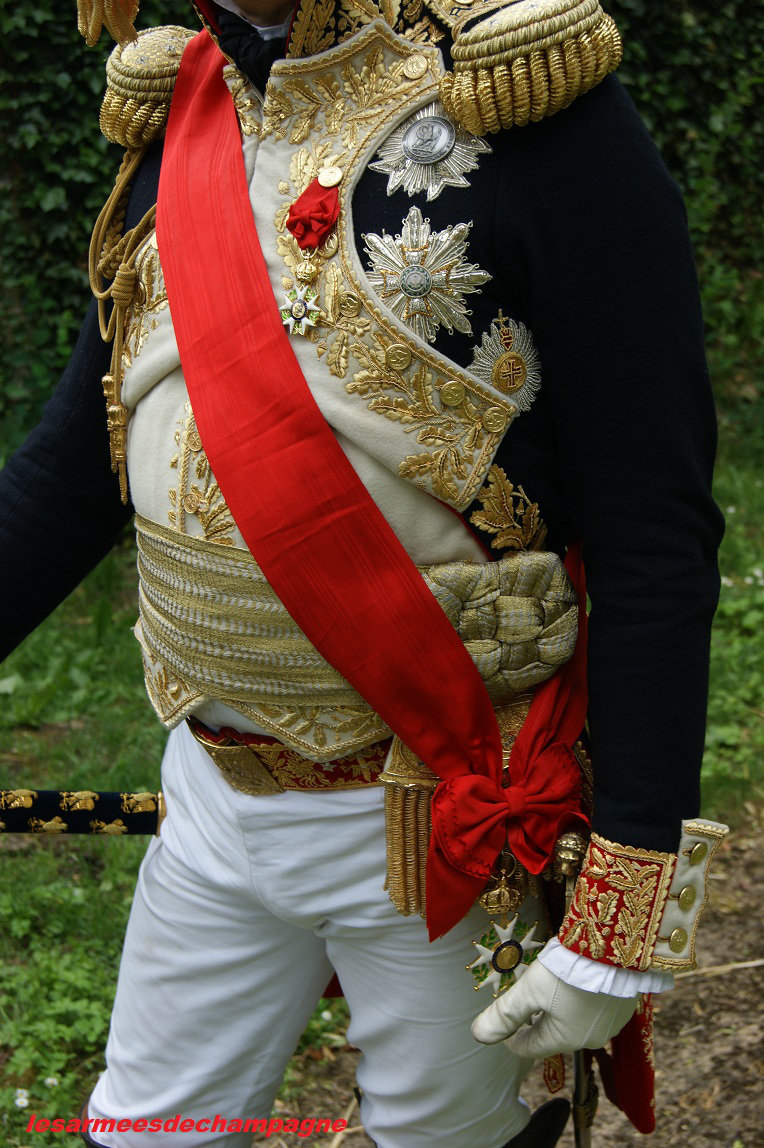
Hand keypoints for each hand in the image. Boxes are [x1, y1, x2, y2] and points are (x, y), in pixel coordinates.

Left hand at [471, 960, 636, 1058]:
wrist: (616, 945)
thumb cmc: (570, 970)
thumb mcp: (530, 989)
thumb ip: (504, 1013)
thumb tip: (478, 1036)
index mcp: (566, 1039)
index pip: (530, 1048)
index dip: (511, 1037)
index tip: (501, 1024)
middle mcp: (592, 1039)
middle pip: (552, 1035)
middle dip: (534, 1021)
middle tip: (522, 1000)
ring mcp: (612, 1023)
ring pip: (574, 1022)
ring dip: (557, 1010)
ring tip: (546, 989)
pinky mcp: (624, 1004)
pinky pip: (594, 1009)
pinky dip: (579, 1000)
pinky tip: (574, 981)